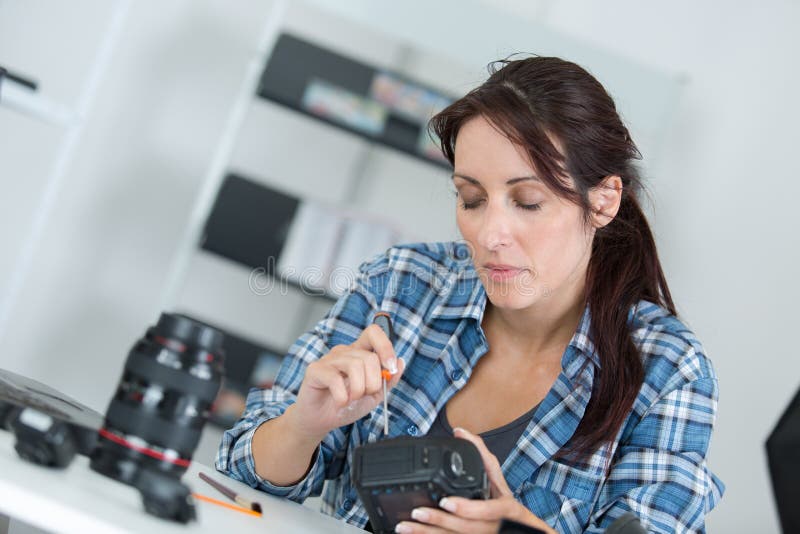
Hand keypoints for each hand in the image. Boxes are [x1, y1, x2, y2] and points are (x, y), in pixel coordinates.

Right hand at [285, 324, 404, 441]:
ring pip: (355, 366)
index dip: (385, 347)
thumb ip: (388, 380)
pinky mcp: (315, 369)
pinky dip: (342, 396)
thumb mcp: (374, 395)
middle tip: (365, 395)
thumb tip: (400, 362)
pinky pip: (335, 378)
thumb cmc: (347, 405)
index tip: (390, 367)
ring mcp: (329, 359)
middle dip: (373, 382)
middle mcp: (344, 352)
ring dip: (358, 390)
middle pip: (369, 357)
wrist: (322, 420)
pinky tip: (340, 402)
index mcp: (360, 353)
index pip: (373, 333)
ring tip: (351, 399)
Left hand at [395, 427, 555, 533]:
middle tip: (417, 512)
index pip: (488, 510)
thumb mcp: (498, 476)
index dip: (467, 508)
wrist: (519, 531)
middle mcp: (493, 527)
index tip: (446, 502)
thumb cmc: (504, 501)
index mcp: (505, 509)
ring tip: (405, 527)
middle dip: (440, 522)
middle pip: (467, 528)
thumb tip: (460, 432)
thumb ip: (481, 453)